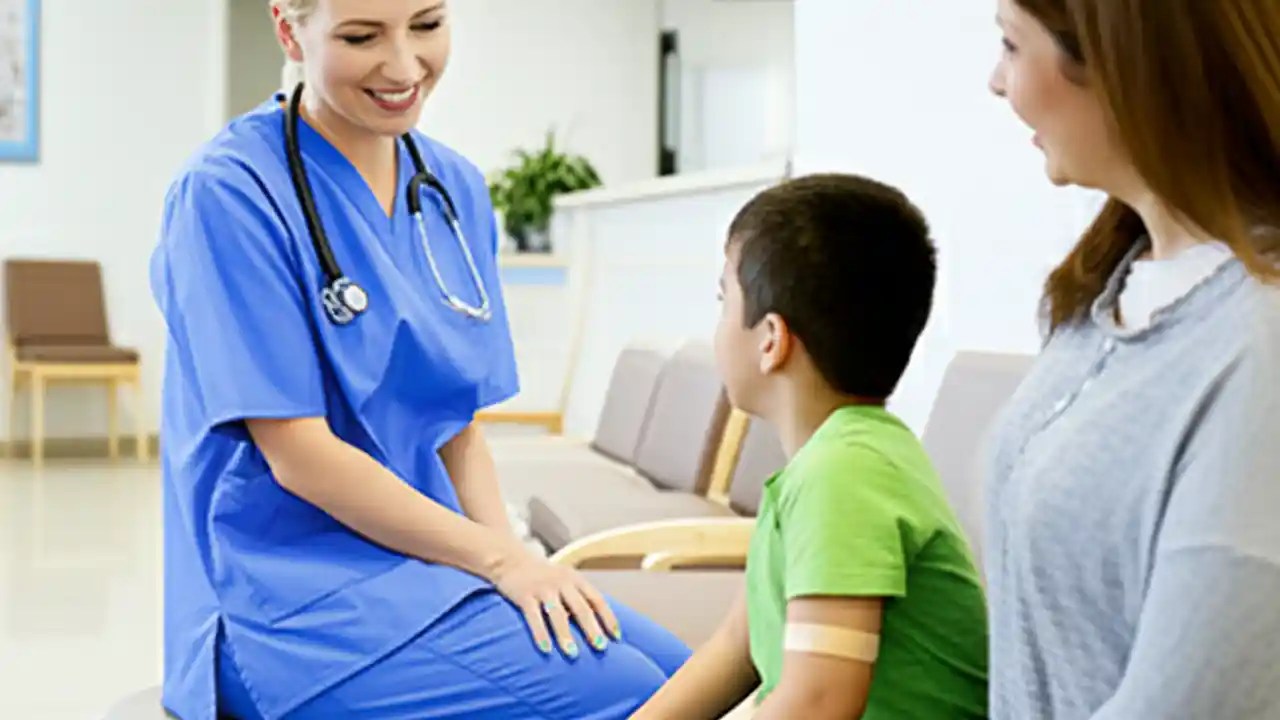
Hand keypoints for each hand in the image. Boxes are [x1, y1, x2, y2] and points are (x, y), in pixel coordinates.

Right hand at [491, 548, 622, 657]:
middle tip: (601, 647)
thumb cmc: (543, 576)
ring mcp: (543, 589)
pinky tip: (546, 649)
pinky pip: (534, 617)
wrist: (510, 559)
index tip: (616, 637)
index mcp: (575, 579)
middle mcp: (562, 582)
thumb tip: (598, 625)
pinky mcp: (525, 596)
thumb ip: (579, 597)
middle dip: (592, 629)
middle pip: (580, 608)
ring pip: (558, 614)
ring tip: (573, 654)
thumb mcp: (565, 580)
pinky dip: (540, 634)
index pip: (597, 600)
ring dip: (566, 635)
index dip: (608, 618)